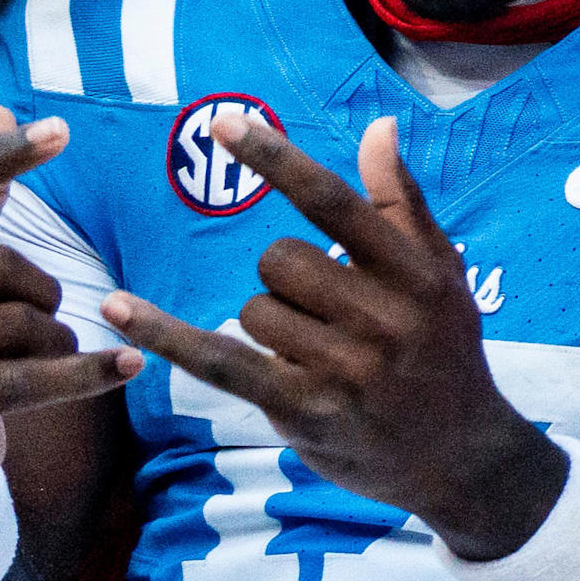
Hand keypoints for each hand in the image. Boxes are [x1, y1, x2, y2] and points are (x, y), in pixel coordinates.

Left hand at [95, 115, 560, 556]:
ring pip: (253, 311)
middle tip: (325, 312)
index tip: (222, 124)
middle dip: (285, 278)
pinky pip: (217, 361)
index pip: (334, 203)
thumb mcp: (441, 274)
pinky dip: (164, 334)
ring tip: (317, 353)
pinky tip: (116, 307)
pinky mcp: (304, 411)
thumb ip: (402, 201)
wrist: (463, 456)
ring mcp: (343, 369)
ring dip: (269, 325)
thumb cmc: (445, 351)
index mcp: (415, 274)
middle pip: (279, 262)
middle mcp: (383, 319)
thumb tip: (378, 127)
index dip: (275, 160)